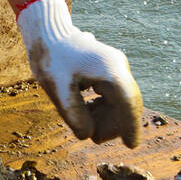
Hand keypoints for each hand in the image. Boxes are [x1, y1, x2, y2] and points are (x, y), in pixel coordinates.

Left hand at [16, 0, 142, 147]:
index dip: (130, 126)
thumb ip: (73, 113)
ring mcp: (116, 67)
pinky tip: (88, 110)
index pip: (128, 103)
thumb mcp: (57, 88)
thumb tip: (88, 135)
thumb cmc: (51, 58)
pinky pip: (115, 95)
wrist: (48, 33)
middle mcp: (118, 67)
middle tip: (93, 137)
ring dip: (108, 117)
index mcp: (110, 70)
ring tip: (85, 120)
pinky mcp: (111, 70)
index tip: (132, 146)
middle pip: (127, 104)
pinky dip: (105, 108)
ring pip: (122, 101)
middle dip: (114, 125)